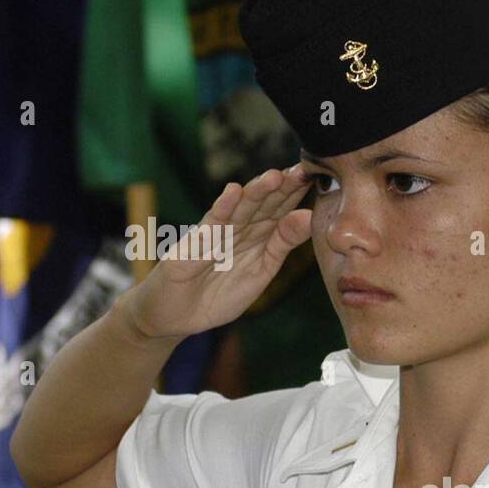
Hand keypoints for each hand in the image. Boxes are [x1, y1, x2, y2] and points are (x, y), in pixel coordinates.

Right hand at [119, 164, 312, 341]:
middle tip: (301, 171)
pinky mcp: (192, 246)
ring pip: (239, 210)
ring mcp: (213, 235)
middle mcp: (237, 229)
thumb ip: (282, 244)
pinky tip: (233, 193)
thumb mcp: (259, 272)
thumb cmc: (215, 295)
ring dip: (255, 193)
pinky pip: (209, 226)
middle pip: (261, 205)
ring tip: (274, 177)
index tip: (316, 178)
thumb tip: (310, 218)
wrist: (172, 316)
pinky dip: (222, 209)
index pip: (279, 210)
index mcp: (256, 236)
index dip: (295, 195)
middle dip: (281, 188)